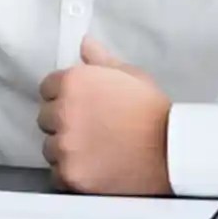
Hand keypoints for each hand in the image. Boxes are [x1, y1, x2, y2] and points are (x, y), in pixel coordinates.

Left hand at [37, 37, 173, 195]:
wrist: (171, 152)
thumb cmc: (153, 112)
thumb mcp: (131, 75)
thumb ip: (101, 60)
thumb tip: (85, 44)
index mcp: (73, 82)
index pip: (47, 88)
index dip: (64, 97)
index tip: (81, 106)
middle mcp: (62, 112)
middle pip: (45, 118)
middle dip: (63, 122)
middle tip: (91, 130)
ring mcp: (64, 145)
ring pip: (50, 147)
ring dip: (65, 149)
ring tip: (94, 151)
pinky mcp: (70, 174)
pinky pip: (57, 174)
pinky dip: (70, 173)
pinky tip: (92, 169)